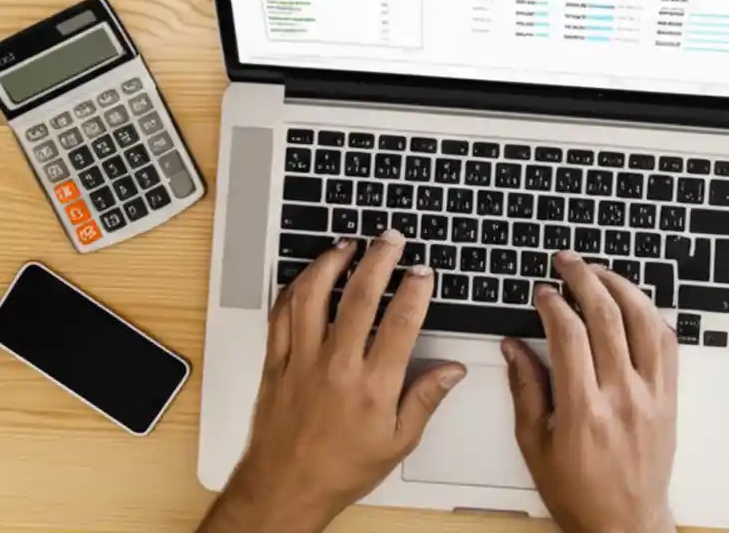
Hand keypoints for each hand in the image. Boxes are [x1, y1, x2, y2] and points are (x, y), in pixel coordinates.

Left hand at [199, 230, 466, 532]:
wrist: (285, 489)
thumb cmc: (340, 470)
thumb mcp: (398, 443)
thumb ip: (426, 399)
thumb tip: (452, 371)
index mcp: (373, 386)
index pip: (400, 322)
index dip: (415, 290)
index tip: (422, 272)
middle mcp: (336, 366)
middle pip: (359, 297)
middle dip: (379, 260)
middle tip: (390, 239)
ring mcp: (302, 361)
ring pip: (313, 297)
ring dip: (331, 263)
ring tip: (347, 245)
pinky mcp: (276, 363)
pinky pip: (281, 315)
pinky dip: (295, 289)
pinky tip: (308, 276)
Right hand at [503, 251, 678, 532]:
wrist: (625, 524)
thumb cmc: (578, 492)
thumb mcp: (535, 446)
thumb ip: (525, 390)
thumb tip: (513, 345)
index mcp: (584, 411)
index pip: (570, 336)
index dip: (554, 304)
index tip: (542, 292)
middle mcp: (623, 397)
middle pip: (608, 317)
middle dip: (584, 279)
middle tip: (567, 262)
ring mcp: (652, 395)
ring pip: (644, 321)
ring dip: (622, 287)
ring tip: (600, 271)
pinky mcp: (670, 397)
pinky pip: (667, 344)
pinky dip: (651, 314)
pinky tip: (634, 302)